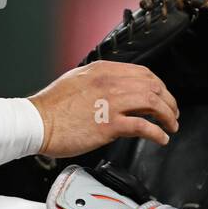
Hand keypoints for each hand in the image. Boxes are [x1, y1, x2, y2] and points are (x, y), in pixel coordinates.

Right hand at [27, 60, 178, 157]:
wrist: (35, 122)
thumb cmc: (51, 107)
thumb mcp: (77, 80)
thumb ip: (99, 81)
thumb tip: (117, 88)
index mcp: (102, 70)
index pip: (142, 73)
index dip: (158, 85)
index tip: (162, 96)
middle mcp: (109, 82)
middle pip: (152, 86)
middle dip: (168, 100)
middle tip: (172, 112)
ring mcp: (110, 103)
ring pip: (153, 103)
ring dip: (168, 115)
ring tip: (171, 125)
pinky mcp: (109, 125)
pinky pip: (143, 126)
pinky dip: (157, 132)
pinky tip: (161, 138)